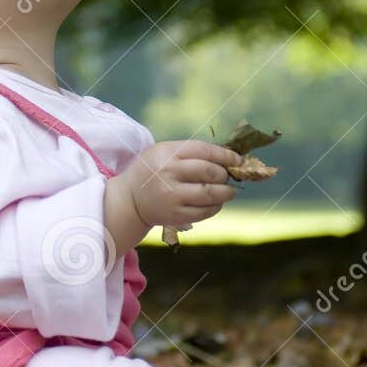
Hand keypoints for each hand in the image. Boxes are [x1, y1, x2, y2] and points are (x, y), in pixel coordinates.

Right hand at [105, 140, 240, 245]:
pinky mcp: (175, 215)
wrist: (130, 199)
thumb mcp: (164, 151)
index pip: (204, 151)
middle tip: (228, 176)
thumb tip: (227, 156)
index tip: (237, 159)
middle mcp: (169, 173)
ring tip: (229, 191)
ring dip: (226, 192)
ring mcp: (172, 196)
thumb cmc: (152, 170)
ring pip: (210, 194)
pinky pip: (204, 211)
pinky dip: (216, 206)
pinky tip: (217, 202)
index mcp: (168, 153)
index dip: (225, 155)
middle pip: (210, 172)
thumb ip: (191, 152)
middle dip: (225, 174)